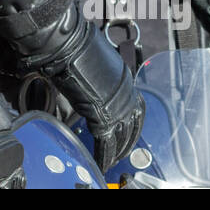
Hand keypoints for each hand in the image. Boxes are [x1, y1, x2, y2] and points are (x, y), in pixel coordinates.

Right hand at [46, 25, 144, 170]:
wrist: (72, 47)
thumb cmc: (78, 47)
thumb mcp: (93, 63)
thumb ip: (94, 74)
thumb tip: (83, 76)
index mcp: (126, 80)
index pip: (137, 109)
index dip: (132, 124)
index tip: (128, 132)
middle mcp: (127, 95)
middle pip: (132, 127)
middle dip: (127, 142)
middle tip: (121, 153)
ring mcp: (118, 107)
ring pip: (121, 138)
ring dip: (116, 152)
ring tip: (109, 161)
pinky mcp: (104, 118)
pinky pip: (106, 143)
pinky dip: (103, 155)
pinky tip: (100, 162)